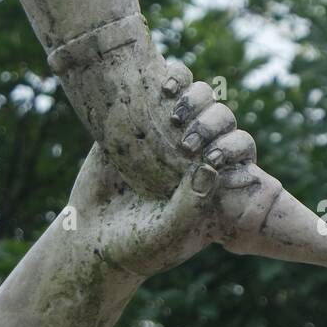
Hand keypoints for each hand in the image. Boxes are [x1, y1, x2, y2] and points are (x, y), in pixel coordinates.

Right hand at [66, 63, 280, 277]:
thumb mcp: (166, 235)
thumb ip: (190, 207)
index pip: (240, 153)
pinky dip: (171, 79)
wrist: (86, 240)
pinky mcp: (138, 123)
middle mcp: (196, 156)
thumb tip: (210, 168)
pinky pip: (162, 90)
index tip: (212, 159)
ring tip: (177, 112)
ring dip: (196, 98)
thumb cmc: (135, 247)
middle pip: (223, 121)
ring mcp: (168, 137)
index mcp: (215, 183)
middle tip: (188, 143)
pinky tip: (164, 87)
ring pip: (199, 99)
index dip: (235, 148)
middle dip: (213, 122)